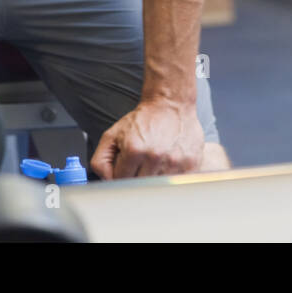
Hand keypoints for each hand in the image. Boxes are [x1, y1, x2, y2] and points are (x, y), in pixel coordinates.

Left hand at [90, 98, 205, 178]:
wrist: (170, 104)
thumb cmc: (144, 120)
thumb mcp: (112, 135)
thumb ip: (100, 160)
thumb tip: (105, 180)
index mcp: (134, 150)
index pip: (121, 181)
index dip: (121, 177)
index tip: (125, 171)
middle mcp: (155, 156)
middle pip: (140, 186)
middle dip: (137, 179)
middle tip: (140, 166)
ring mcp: (174, 162)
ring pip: (158, 188)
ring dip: (155, 179)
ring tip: (155, 164)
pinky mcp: (190, 164)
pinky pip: (177, 184)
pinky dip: (171, 180)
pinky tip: (168, 166)